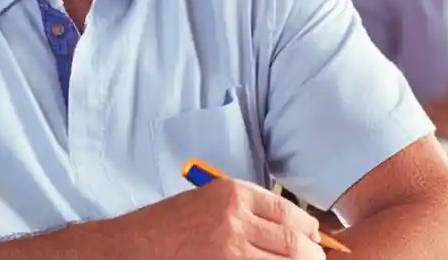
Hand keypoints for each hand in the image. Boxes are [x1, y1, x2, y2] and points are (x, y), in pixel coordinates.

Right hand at [111, 179, 325, 258]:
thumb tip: (287, 230)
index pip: (289, 211)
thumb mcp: (207, 202)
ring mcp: (232, 250)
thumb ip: (245, 210)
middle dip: (311, 256)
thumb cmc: (167, 225)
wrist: (134, 246)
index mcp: (234, 194)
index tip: (313, 238)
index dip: (308, 229)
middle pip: (296, 243)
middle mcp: (237, 219)